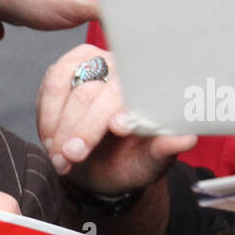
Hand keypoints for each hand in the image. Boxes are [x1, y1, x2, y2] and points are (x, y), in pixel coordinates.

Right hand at [37, 44, 195, 192]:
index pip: (134, 91)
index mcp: (149, 88)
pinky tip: (51, 140)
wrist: (96, 168)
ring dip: (60, 126)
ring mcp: (92, 66)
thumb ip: (163, 151)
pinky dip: (47, 116)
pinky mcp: (65, 71)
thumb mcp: (148, 164)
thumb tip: (186, 140)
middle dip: (83, 128)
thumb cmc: (127, 163)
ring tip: (61, 156)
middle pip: (97, 92)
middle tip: (73, 156)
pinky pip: (51, 86)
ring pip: (69, 87)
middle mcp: (122, 70)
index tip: (119, 129)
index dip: (123, 109)